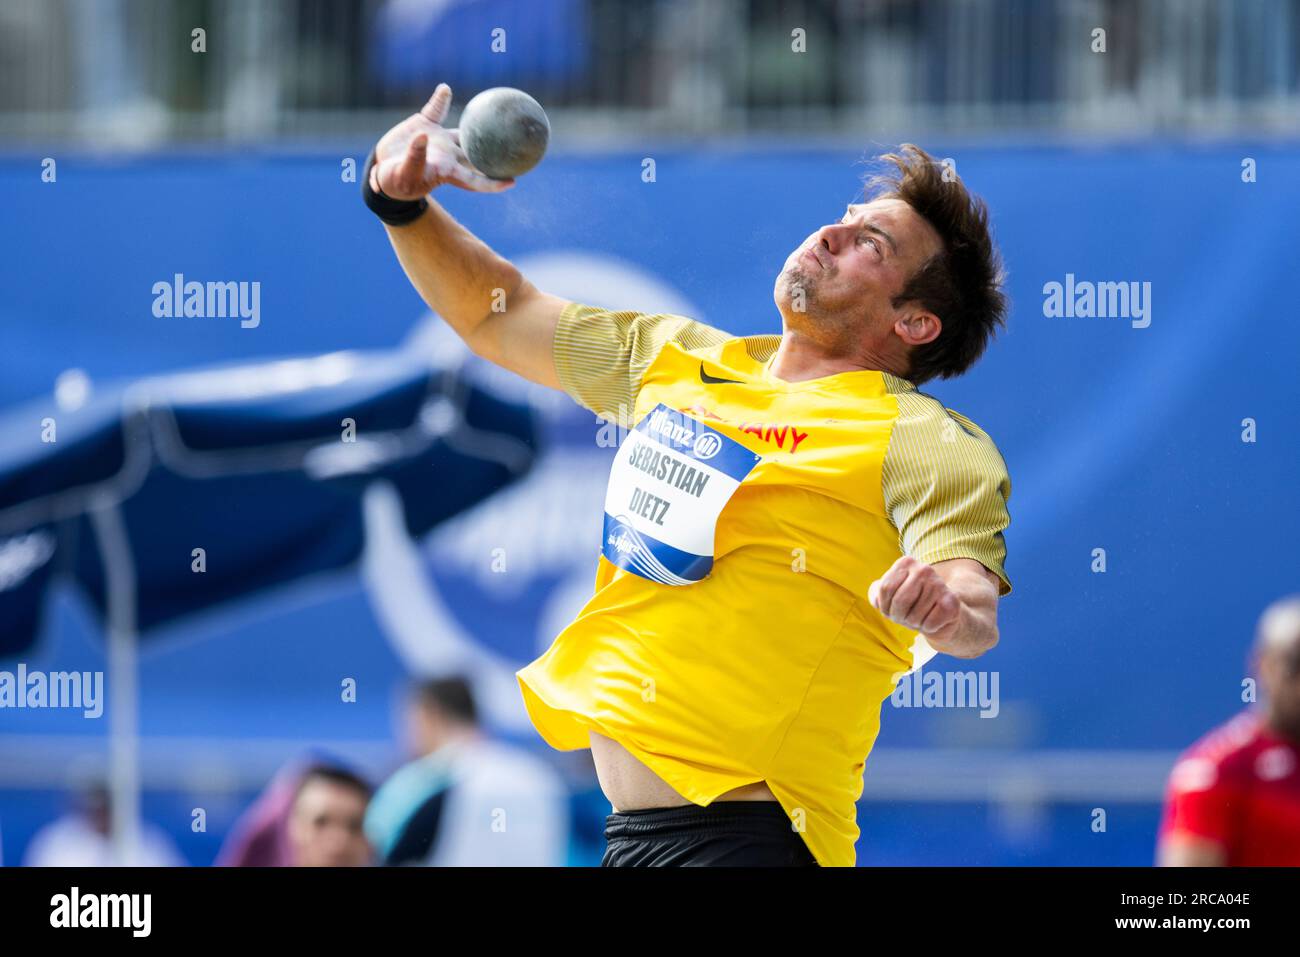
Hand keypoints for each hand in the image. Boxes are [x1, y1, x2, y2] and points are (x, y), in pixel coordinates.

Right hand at [370, 83, 514, 198]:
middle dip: (498, 151)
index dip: (493, 182)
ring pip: (464, 129)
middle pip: (479, 153)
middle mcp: (449, 155)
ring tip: (494, 108)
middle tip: (519, 143)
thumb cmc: (396, 181)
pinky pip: (436, 110)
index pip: (476, 180)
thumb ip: (415, 156)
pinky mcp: (426, 126)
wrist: (382, 171)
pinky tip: (445, 88)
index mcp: (448, 172)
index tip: (513, 181)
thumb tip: (423, 137)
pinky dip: (440, 100)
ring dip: (478, 122)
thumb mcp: (406, 172)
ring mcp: (439, 140)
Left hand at [868, 555, 962, 637]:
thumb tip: (876, 601)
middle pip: (899, 601)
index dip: (885, 606)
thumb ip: (876, 594)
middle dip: (898, 616)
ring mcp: (939, 583)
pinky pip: (930, 623)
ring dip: (914, 623)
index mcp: (906, 563)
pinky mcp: (952, 601)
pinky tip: (932, 620)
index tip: (892, 608)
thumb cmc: (910, 605)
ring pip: (914, 615)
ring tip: (920, 617)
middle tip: (905, 617)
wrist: (939, 616)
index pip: (885, 588)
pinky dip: (928, 628)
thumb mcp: (889, 597)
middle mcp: (924, 569)